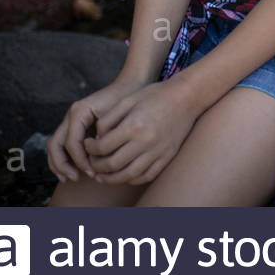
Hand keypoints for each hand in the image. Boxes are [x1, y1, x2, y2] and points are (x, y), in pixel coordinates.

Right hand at [47, 76, 147, 181]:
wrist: (131, 85)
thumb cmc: (127, 100)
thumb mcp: (117, 118)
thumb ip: (105, 137)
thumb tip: (96, 161)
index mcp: (79, 112)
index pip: (72, 142)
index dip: (80, 160)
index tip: (92, 171)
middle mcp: (71, 115)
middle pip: (55, 144)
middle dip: (62, 164)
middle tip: (74, 178)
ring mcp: (71, 119)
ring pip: (55, 145)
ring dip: (59, 163)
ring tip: (70, 178)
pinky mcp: (76, 124)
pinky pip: (63, 143)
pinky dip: (65, 157)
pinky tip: (74, 169)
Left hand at [82, 80, 200, 184]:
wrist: (188, 97)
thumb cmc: (156, 95)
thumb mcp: (129, 100)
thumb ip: (109, 118)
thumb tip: (95, 137)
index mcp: (133, 126)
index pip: (102, 147)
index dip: (89, 149)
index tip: (87, 145)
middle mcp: (145, 142)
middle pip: (112, 164)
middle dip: (97, 166)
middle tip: (92, 161)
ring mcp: (158, 151)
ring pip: (128, 175)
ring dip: (111, 179)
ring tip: (103, 175)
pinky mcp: (167, 156)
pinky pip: (146, 176)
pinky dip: (131, 179)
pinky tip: (124, 175)